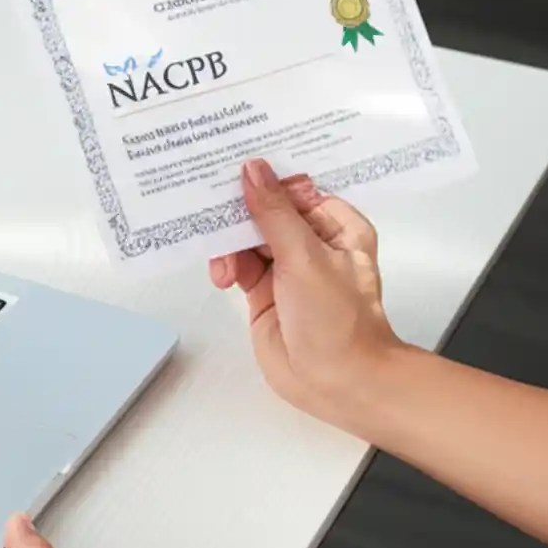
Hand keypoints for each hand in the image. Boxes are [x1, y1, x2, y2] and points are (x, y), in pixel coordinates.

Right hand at [208, 158, 404, 434]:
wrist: (337, 382)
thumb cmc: (338, 322)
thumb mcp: (305, 256)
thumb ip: (274, 213)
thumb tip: (253, 171)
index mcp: (336, 225)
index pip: (294, 187)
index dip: (265, 176)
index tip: (231, 164)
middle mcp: (312, 242)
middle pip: (265, 211)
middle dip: (238, 212)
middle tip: (208, 207)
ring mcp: (286, 267)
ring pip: (246, 238)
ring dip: (228, 245)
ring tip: (223, 265)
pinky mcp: (264, 291)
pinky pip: (237, 265)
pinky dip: (225, 266)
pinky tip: (222, 277)